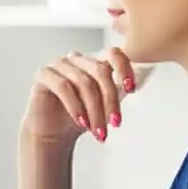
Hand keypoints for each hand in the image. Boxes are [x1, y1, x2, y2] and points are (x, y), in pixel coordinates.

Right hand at [21, 47, 139, 147]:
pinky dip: (76, 107)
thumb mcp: (106, 104)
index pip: (113, 53)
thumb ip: (120, 89)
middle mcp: (76, 59)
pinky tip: (82, 123)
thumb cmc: (81, 118)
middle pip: (100, 72)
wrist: (53, 135)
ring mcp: (58, 64)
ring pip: (84, 82)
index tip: (131, 89)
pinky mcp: (43, 75)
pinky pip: (63, 87)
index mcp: (93, 61)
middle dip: (110, 101)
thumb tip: (144, 76)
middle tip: (115, 124)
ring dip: (94, 110)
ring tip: (98, 132)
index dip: (125, 68)